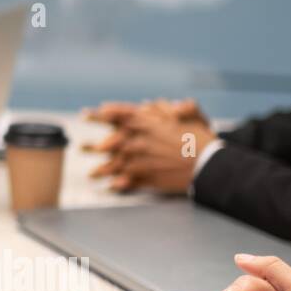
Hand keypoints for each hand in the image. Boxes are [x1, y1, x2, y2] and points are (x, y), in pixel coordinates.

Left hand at [85, 101, 216, 193]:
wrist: (210, 164)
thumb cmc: (201, 138)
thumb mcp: (189, 113)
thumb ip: (166, 108)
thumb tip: (149, 103)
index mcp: (146, 122)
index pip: (116, 115)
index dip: (100, 114)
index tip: (85, 114)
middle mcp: (138, 140)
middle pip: (108, 142)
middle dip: (93, 146)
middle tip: (80, 147)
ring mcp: (139, 160)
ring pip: (113, 164)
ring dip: (100, 170)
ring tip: (91, 174)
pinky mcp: (145, 177)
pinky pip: (125, 181)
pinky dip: (116, 185)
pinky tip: (109, 187)